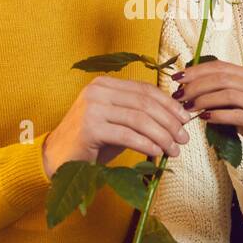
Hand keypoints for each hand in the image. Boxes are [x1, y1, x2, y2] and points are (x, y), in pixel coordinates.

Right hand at [42, 75, 196, 176]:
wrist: (57, 158)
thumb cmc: (91, 143)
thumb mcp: (117, 123)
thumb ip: (139, 115)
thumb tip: (176, 119)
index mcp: (105, 84)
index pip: (145, 90)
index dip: (169, 104)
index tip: (186, 119)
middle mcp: (97, 90)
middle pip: (145, 103)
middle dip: (169, 122)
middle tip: (183, 138)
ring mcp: (92, 107)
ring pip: (139, 118)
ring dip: (162, 135)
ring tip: (174, 150)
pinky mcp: (90, 127)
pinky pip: (127, 135)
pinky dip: (146, 144)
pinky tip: (157, 153)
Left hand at [172, 61, 242, 168]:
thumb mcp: (236, 101)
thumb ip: (218, 91)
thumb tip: (187, 86)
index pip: (219, 66)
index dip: (196, 70)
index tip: (177, 78)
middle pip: (221, 79)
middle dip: (196, 86)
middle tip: (179, 96)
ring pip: (227, 94)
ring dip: (203, 100)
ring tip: (188, 108)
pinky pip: (234, 114)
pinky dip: (216, 115)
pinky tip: (204, 119)